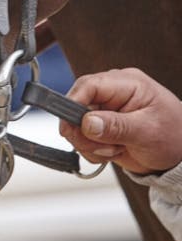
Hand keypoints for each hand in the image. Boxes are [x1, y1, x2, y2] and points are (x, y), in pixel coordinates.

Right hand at [59, 68, 181, 174]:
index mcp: (126, 83)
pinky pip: (82, 138)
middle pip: (76, 105)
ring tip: (115, 150)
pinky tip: (112, 152)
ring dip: (89, 144)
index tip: (69, 127)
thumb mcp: (148, 131)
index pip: (88, 85)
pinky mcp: (101, 127)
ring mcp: (105, 110)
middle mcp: (112, 94)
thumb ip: (117, 126)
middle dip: (83, 132)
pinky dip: (92, 150)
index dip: (73, 104)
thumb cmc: (174, 137)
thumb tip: (87, 123)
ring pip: (76, 125)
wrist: (180, 156)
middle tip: (101, 147)